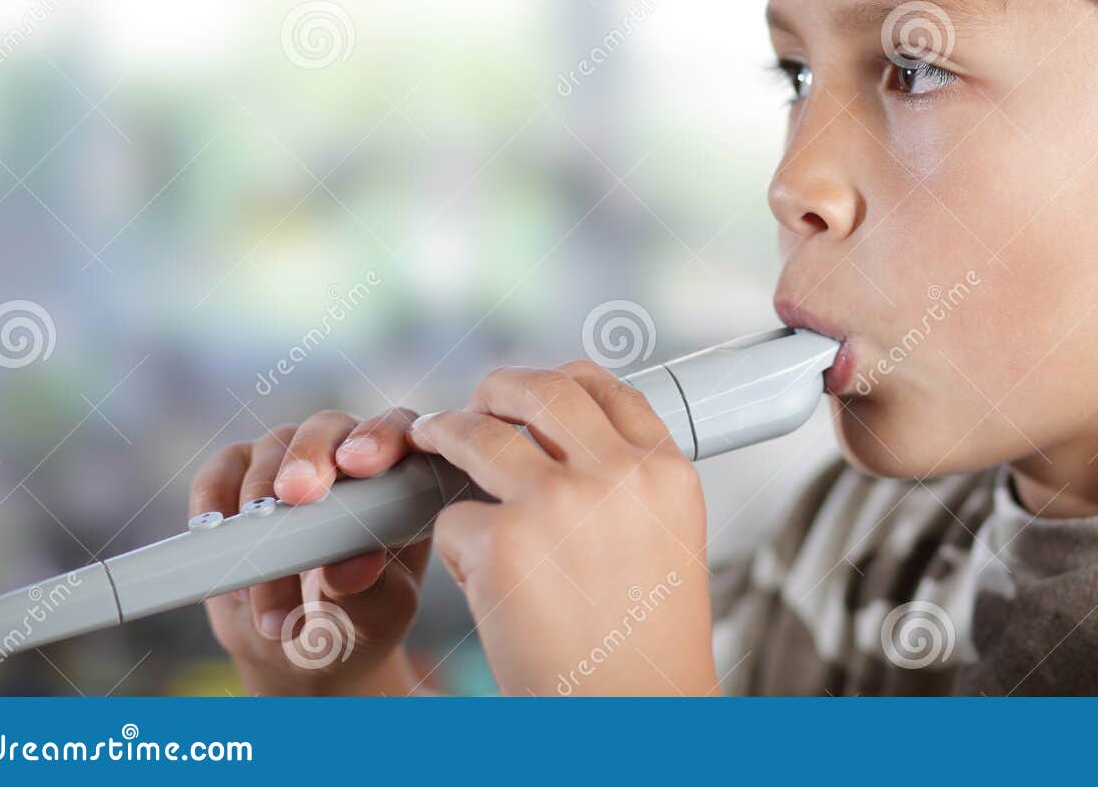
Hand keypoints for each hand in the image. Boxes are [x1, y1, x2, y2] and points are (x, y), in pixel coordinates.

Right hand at [190, 408, 433, 694]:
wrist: (297, 645)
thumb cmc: (355, 620)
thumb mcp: (374, 617)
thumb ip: (370, 591)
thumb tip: (354, 565)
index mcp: (399, 478)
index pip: (399, 432)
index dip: (382, 437)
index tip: (361, 465)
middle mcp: (346, 454)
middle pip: (329, 427)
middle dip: (312, 456)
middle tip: (298, 494)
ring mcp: (289, 459)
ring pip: (271, 452)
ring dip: (260, 515)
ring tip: (264, 588)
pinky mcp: (237, 475)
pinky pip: (219, 473)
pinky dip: (214, 507)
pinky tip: (216, 542)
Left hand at [407, 360, 716, 695]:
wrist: (634, 716)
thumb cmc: (646, 645)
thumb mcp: (666, 541)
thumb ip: (628, 485)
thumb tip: (565, 440)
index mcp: (665, 472)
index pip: (607, 388)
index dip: (564, 380)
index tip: (539, 388)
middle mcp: (617, 474)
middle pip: (541, 391)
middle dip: (498, 389)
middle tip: (476, 405)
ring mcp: (556, 503)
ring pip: (480, 436)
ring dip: (447, 434)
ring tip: (430, 441)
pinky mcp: (501, 543)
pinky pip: (454, 519)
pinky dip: (456, 544)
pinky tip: (478, 577)